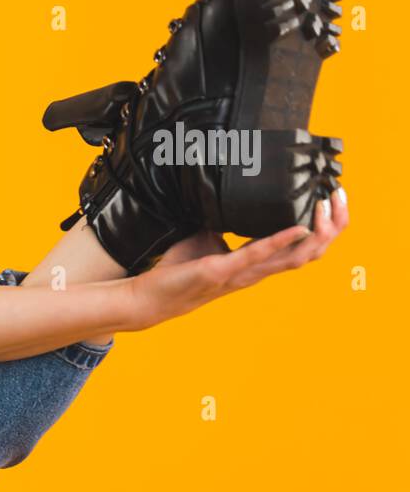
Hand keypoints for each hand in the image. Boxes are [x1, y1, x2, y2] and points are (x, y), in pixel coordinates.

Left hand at [125, 188, 348, 330]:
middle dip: (332, 227)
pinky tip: (295, 227)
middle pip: (308, 254)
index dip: (324, 228)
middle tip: (341, 199)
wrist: (150, 296)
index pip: (301, 249)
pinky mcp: (220, 271)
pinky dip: (278, 241)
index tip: (335, 201)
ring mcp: (240, 275)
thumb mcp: (206, 239)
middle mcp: (254, 273)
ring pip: (292, 259)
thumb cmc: (179, 270)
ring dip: (315, 233)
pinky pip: (255, 256)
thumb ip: (224, 222)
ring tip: (328, 208)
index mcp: (255, 265)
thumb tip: (229, 195)